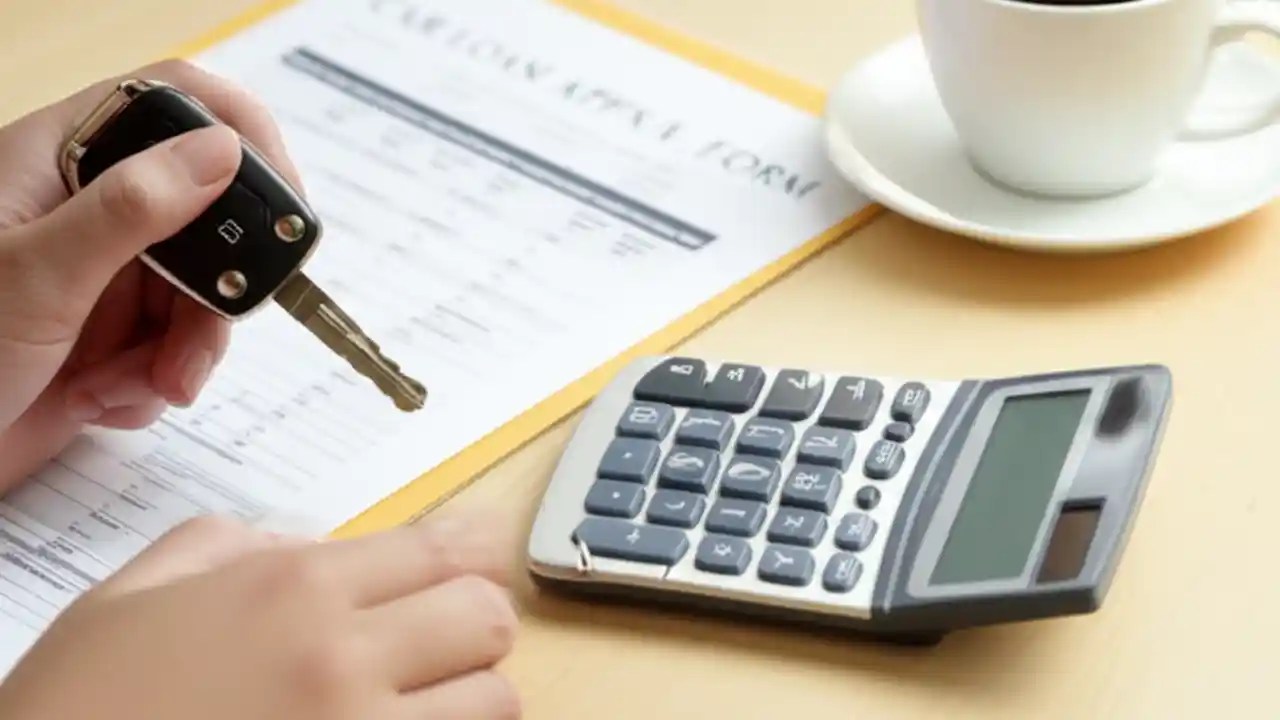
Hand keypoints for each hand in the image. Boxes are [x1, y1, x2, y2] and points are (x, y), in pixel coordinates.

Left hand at [0, 58, 305, 492]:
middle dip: (213, 290)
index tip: (281, 201)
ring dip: (183, 351)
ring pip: (198, 294)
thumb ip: (133, 208)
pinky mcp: (106, 337)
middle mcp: (86, 210)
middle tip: (198, 337)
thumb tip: (224, 147)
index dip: (239, 136)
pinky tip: (99, 401)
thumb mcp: (39, 276)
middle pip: (206, 219)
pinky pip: (173, 346)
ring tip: (141, 386)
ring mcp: (99, 274)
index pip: (174, 105)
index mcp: (59, 162)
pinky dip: (153, 383)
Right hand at [0, 512, 521, 719]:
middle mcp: (342, 660)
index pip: (446, 549)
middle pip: (489, 618)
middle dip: (472, 625)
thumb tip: (309, 545)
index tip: (472, 564)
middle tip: (435, 641)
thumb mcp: (134, 595)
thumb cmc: (75, 708)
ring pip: (495, 702)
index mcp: (293, 591)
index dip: (473, 553)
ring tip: (419, 702)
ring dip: (468, 698)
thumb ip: (230, 545)